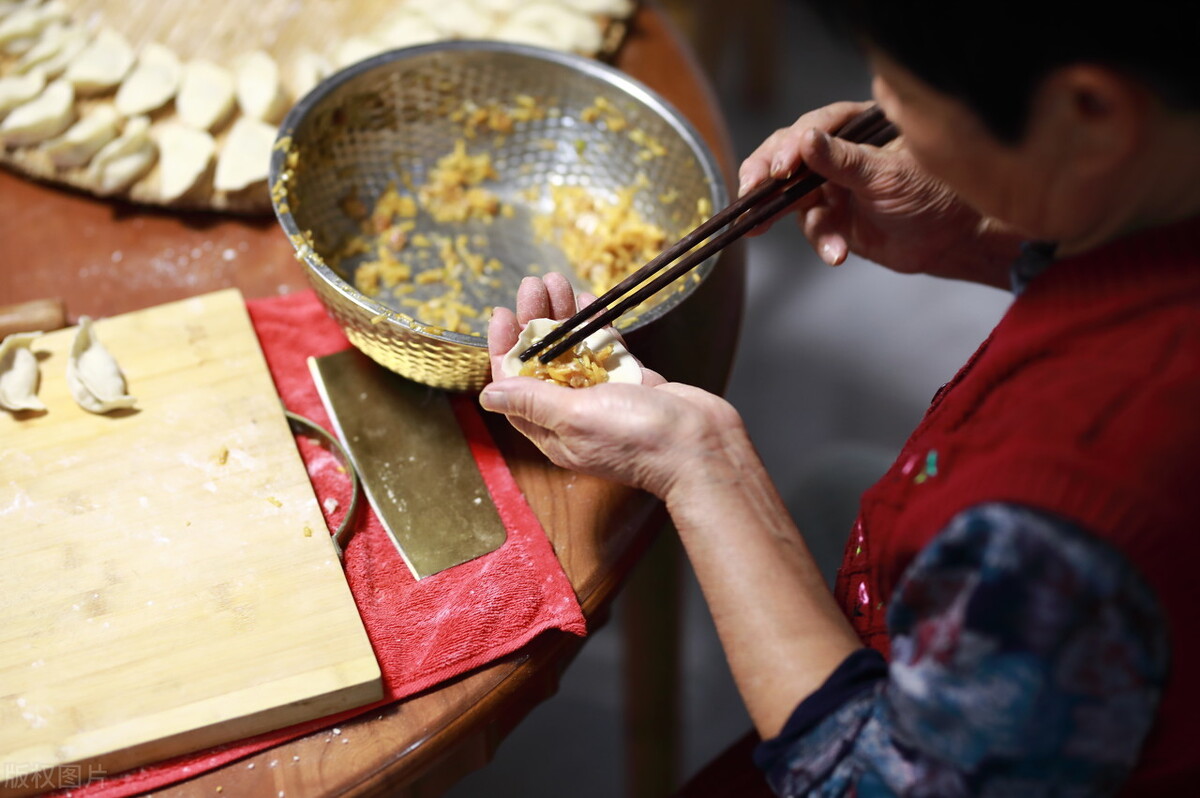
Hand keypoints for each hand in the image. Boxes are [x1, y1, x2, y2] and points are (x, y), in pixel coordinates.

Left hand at [482, 273, 743, 497]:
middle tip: (534, 284)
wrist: (700, 446)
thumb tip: (488, 397)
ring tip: (556, 280)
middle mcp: (574, 414)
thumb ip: (533, 402)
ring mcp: (604, 396)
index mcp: (552, 431)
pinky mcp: (632, 381)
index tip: (502, 313)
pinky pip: (605, 348)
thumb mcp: (575, 418)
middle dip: (535, 320)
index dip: (505, 348)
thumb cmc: (639, 439)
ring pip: (573, 349)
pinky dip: (594, 323)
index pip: (515, 386)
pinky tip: (586, 299)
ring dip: (563, 315)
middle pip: (543, 361)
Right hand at [738, 101, 1020, 285]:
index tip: (779, 168)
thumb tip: (804, 140)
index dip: (791, 146)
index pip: (815, 126)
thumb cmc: (931, 194)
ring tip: (775, 230)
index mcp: (858, 126)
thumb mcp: (886, 175)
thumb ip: (843, 160)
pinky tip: (836, 254)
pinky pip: (812, 227)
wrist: (949, 242)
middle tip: (751, 192)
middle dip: (767, 176)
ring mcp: (832, 185)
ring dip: (790, 217)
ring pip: (792, 196)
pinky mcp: (831, 217)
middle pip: (789, 156)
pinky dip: (821, 241)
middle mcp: (840, 151)